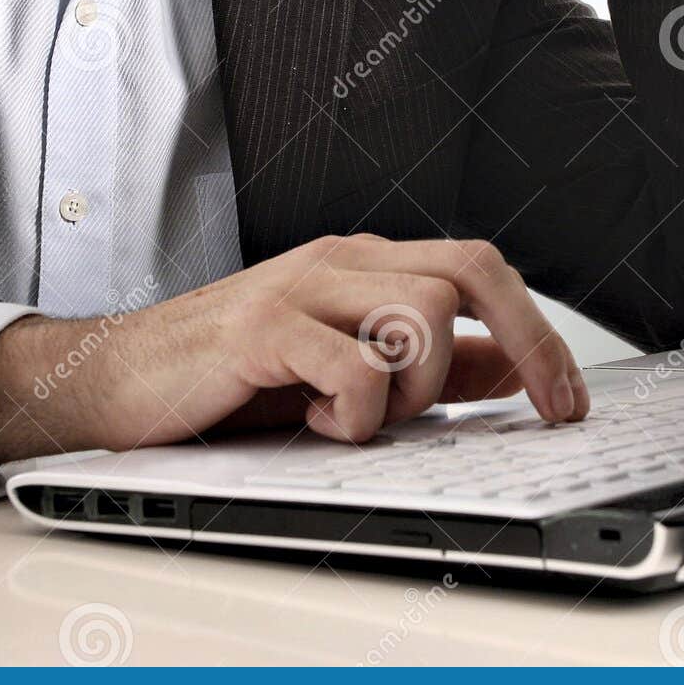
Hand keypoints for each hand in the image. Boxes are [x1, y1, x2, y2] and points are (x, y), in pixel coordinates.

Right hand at [0, 234, 588, 469]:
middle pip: (467, 272)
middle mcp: (337, 262)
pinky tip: (318, 422)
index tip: (569, 397)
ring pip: (421, 313)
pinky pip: (352, 364)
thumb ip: (421, 367)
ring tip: (365, 418)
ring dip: (419, 386)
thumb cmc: (225, 376)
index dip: (538, 329)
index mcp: (361, 266)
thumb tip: (509, 373)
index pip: (476, 267)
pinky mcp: (260, 326)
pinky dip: (356, 412)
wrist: (113, 379)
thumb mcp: (339, 368)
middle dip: (524, 346)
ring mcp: (298, 286)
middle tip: (543, 413)